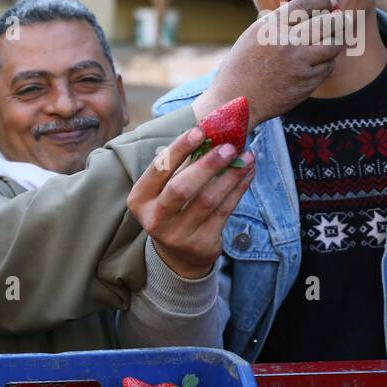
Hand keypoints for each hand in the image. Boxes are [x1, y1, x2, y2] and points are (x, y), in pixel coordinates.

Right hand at [127, 124, 255, 278]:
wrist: (178, 255)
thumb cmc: (172, 210)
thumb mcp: (164, 191)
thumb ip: (180, 166)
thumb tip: (211, 134)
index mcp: (139, 200)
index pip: (159, 169)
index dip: (179, 149)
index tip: (200, 131)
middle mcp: (154, 219)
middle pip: (181, 188)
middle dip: (207, 165)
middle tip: (229, 147)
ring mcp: (177, 235)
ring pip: (207, 201)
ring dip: (230, 176)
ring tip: (247, 157)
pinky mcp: (201, 243)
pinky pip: (224, 212)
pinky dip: (238, 190)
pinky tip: (247, 174)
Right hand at [193, 0, 344, 128]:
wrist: (235, 101)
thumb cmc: (241, 69)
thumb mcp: (252, 37)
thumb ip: (277, 23)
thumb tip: (306, 12)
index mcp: (270, 27)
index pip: (305, 5)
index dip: (322, 2)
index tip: (329, 3)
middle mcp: (287, 42)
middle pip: (327, 23)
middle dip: (339, 19)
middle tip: (344, 19)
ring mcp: (299, 64)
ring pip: (333, 46)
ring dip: (336, 42)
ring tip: (333, 41)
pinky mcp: (306, 83)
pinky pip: (327, 67)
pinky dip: (326, 63)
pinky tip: (317, 64)